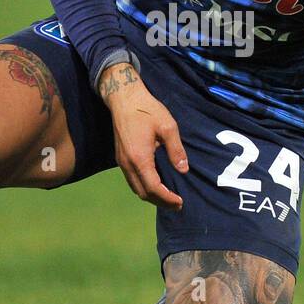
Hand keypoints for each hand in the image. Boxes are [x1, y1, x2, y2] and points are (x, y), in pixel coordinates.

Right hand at [99, 63, 187, 209]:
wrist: (124, 98)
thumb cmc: (147, 110)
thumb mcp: (168, 127)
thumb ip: (176, 150)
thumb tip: (183, 170)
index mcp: (140, 158)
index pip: (153, 188)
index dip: (167, 198)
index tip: (180, 202)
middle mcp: (128, 164)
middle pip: (143, 193)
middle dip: (160, 202)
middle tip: (177, 205)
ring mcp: (122, 162)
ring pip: (136, 188)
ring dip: (152, 196)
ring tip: (168, 199)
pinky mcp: (120, 158)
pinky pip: (132, 180)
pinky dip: (144, 188)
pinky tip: (155, 185)